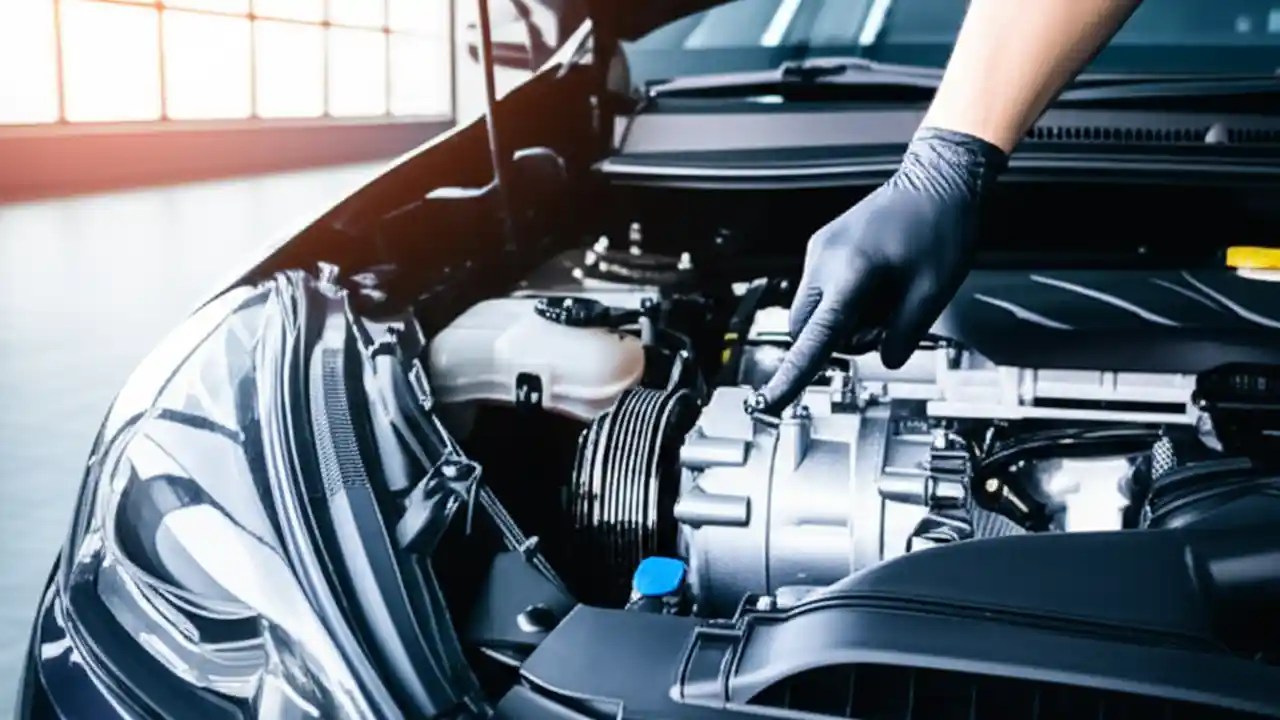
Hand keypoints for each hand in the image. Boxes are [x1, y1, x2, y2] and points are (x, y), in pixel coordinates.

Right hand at [750, 127, 1006, 415]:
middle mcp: (824, 261)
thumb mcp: (934, 293)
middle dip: (836, 339)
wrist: (936, 178)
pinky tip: (875, 279)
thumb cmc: (940, 229)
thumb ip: (903, 335)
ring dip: (840, 318)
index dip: (794, 376)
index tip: (771, 403)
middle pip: (806, 329)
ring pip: (812, 311)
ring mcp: (819, 250)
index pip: (816, 339)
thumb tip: (884, 357)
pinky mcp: (822, 245)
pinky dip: (842, 298)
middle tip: (884, 319)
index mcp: (851, 273)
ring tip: (885, 292)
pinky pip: (820, 288)